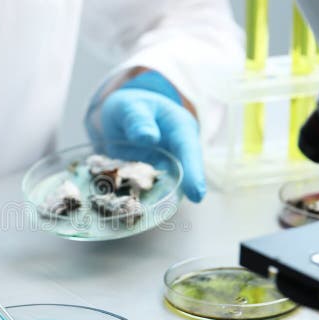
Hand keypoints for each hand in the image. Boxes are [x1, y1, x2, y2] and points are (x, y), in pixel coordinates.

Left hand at [93, 71, 205, 201]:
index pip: (189, 150)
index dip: (194, 173)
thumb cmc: (129, 107)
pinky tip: (132, 209)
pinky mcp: (153, 176)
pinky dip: (143, 198)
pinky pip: (151, 189)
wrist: (122, 114)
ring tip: (149, 212)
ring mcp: (167, 164)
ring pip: (168, 185)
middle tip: (170, 209)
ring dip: (159, 198)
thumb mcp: (129, 106)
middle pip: (184, 172)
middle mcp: (178, 149)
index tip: (197, 194)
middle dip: (179, 192)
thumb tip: (148, 137)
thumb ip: (137, 119)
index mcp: (179, 127)